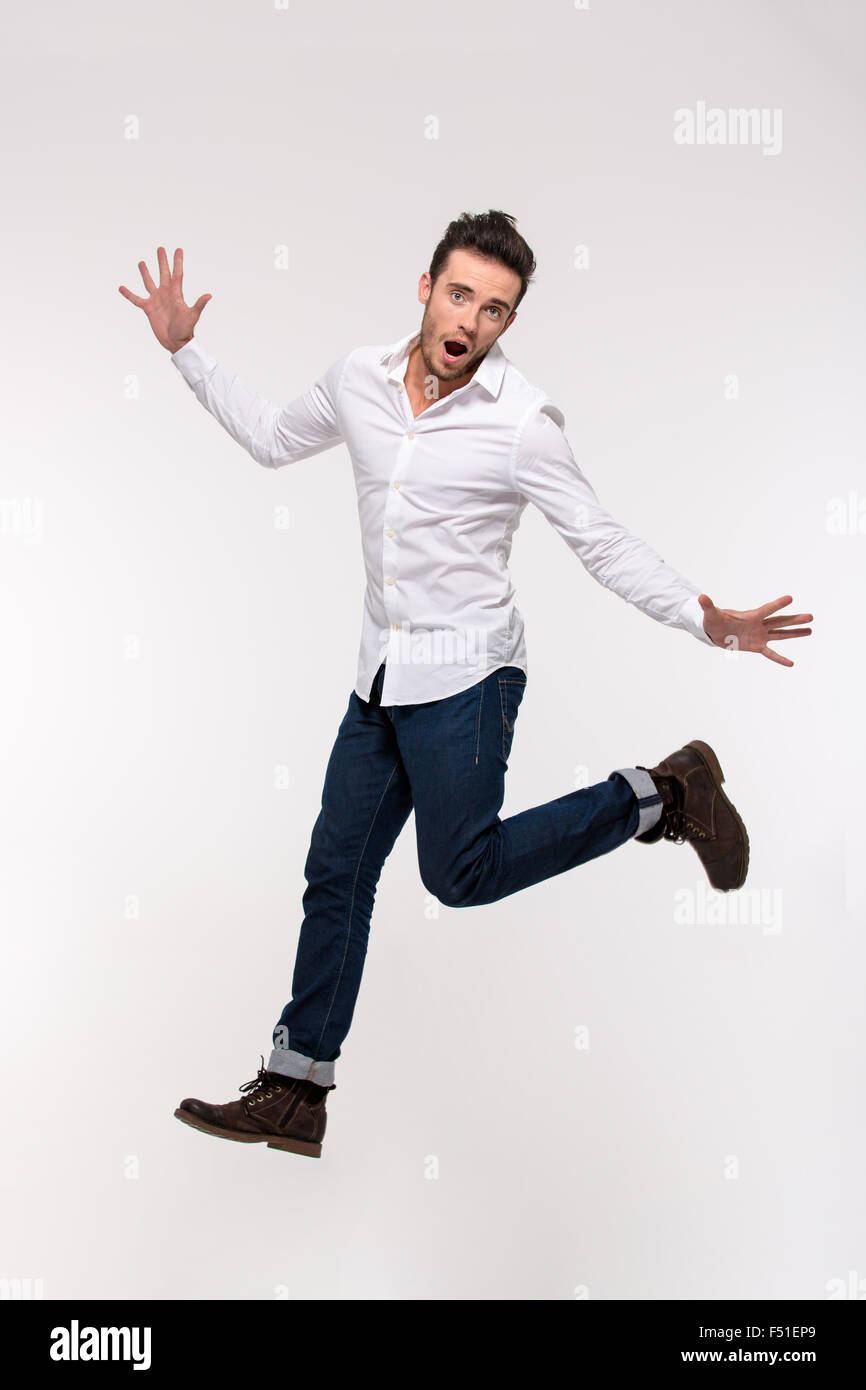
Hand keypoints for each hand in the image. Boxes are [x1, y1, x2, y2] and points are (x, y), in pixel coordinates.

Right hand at [118, 246, 211, 352]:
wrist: (176, 342)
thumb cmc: (186, 330)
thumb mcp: (192, 316)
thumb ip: (199, 304)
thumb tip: (209, 295)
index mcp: (176, 293)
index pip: (177, 274)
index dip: (177, 262)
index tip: (178, 249)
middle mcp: (166, 294)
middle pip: (163, 273)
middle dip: (162, 262)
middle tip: (160, 249)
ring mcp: (156, 300)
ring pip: (149, 282)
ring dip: (146, 273)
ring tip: (142, 262)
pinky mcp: (148, 309)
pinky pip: (136, 299)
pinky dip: (129, 294)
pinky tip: (122, 287)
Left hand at [698, 593, 812, 666]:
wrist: (715, 631)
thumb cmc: (714, 620)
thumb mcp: (711, 614)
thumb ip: (708, 606)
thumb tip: (700, 597)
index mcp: (751, 616)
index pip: (766, 609)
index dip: (777, 604)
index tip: (790, 598)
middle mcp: (759, 625)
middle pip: (780, 621)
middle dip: (794, 620)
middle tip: (810, 616)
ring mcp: (759, 635)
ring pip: (780, 634)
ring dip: (795, 633)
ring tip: (810, 630)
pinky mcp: (756, 646)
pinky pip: (770, 653)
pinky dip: (779, 658)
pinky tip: (791, 663)